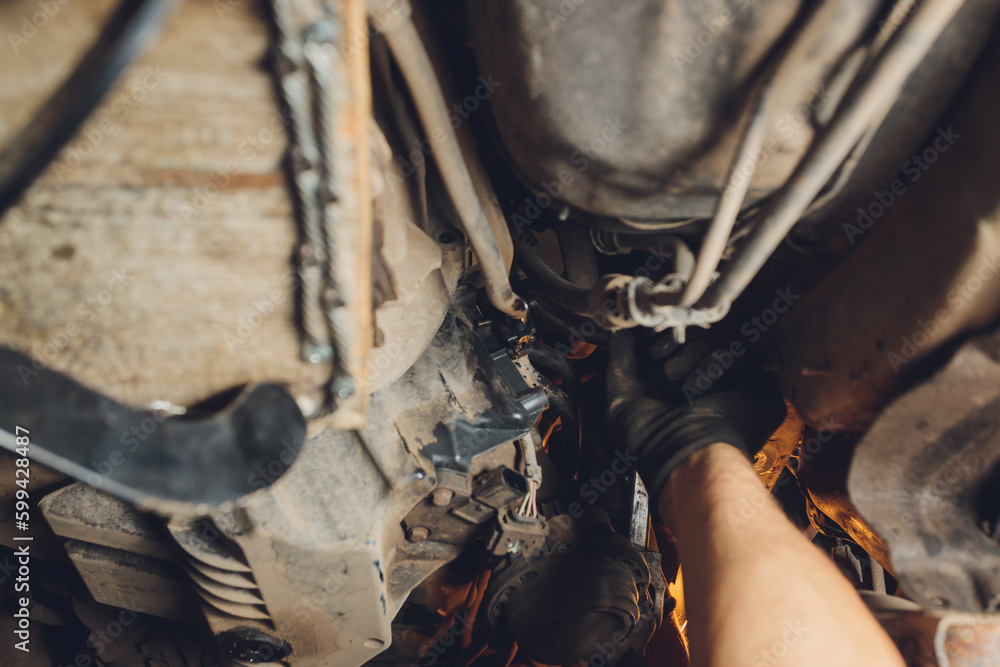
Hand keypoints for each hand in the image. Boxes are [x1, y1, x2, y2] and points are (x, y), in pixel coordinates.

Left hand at [606, 331, 785, 509]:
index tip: (650, 350)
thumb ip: (619, 369)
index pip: (672, 350)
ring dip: (690, 360)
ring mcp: (732, 387)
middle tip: (666, 373)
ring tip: (683, 389)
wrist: (689, 461)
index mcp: (678, 394)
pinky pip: (735, 354)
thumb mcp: (621, 406)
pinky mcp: (756, 387)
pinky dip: (713, 367)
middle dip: (675, 349)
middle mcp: (706, 388)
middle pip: (692, 341)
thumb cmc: (652, 444)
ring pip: (712, 344)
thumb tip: (621, 336)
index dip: (659, 344)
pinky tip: (701, 391)